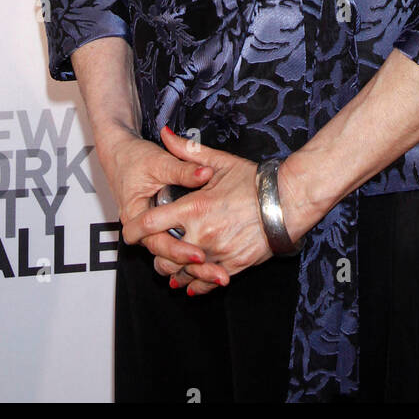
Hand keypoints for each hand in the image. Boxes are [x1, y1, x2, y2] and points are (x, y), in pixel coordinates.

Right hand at [96, 124, 228, 288]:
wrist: (120, 153)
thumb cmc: (134, 157)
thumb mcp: (158, 161)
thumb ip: (182, 169)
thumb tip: (205, 173)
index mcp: (135, 214)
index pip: (156, 241)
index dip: (178, 249)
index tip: (199, 254)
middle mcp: (142, 228)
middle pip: (165, 254)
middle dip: (190, 264)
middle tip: (215, 271)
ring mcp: (152, 230)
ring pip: (172, 253)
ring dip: (192, 264)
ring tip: (218, 274)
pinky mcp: (162, 227)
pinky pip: (177, 243)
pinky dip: (192, 254)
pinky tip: (213, 264)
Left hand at [121, 127, 291, 294]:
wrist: (288, 202)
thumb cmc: (254, 181)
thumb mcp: (220, 163)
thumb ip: (188, 151)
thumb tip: (165, 133)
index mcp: (194, 208)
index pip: (151, 224)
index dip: (134, 230)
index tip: (130, 232)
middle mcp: (201, 235)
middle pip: (162, 255)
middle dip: (155, 253)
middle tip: (154, 246)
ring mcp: (217, 254)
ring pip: (182, 274)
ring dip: (173, 270)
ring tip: (172, 262)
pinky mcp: (232, 267)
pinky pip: (205, 284)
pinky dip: (194, 284)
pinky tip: (190, 281)